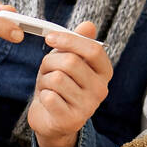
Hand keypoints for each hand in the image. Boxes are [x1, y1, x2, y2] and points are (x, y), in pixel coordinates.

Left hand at [27, 21, 112, 146]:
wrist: (51, 119)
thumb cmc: (60, 86)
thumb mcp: (68, 61)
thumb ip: (78, 43)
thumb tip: (88, 25)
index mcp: (104, 72)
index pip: (93, 50)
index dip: (69, 40)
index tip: (49, 38)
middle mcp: (101, 90)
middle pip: (71, 62)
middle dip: (50, 62)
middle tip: (46, 70)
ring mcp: (88, 107)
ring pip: (57, 79)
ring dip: (45, 80)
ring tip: (48, 87)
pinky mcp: (72, 120)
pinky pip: (50, 97)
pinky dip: (42, 96)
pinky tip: (48, 102)